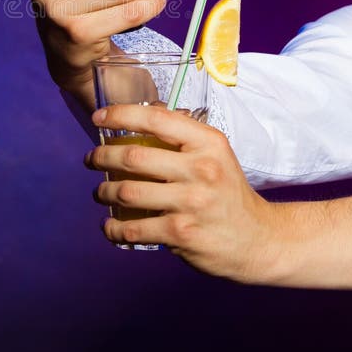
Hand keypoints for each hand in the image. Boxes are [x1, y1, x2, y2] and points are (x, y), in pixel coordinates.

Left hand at [85, 103, 281, 283]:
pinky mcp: (181, 233)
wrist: (259, 240)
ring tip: (100, 192)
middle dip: (102, 157)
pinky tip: (109, 226)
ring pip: (127, 192)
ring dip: (104, 192)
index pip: (156, 118)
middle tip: (92, 159)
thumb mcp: (217, 154)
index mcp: (208, 142)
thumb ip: (184, 135)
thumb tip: (143, 112)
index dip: (121, 115)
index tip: (98, 118)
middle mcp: (201, 169)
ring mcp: (191, 202)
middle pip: (133, 157)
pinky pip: (134, 228)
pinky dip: (114, 228)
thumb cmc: (229, 192)